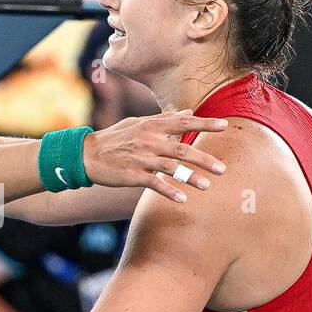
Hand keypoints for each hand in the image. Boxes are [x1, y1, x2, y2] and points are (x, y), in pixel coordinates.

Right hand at [81, 110, 227, 202]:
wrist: (87, 154)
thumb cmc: (115, 138)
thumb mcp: (138, 123)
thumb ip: (165, 119)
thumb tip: (189, 112)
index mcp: (152, 126)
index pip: (184, 122)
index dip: (204, 124)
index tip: (225, 125)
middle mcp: (149, 141)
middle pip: (182, 148)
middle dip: (204, 159)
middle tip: (222, 168)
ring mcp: (141, 159)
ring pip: (172, 168)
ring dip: (191, 178)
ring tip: (207, 186)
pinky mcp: (133, 175)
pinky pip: (155, 184)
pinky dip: (169, 191)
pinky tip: (182, 199)